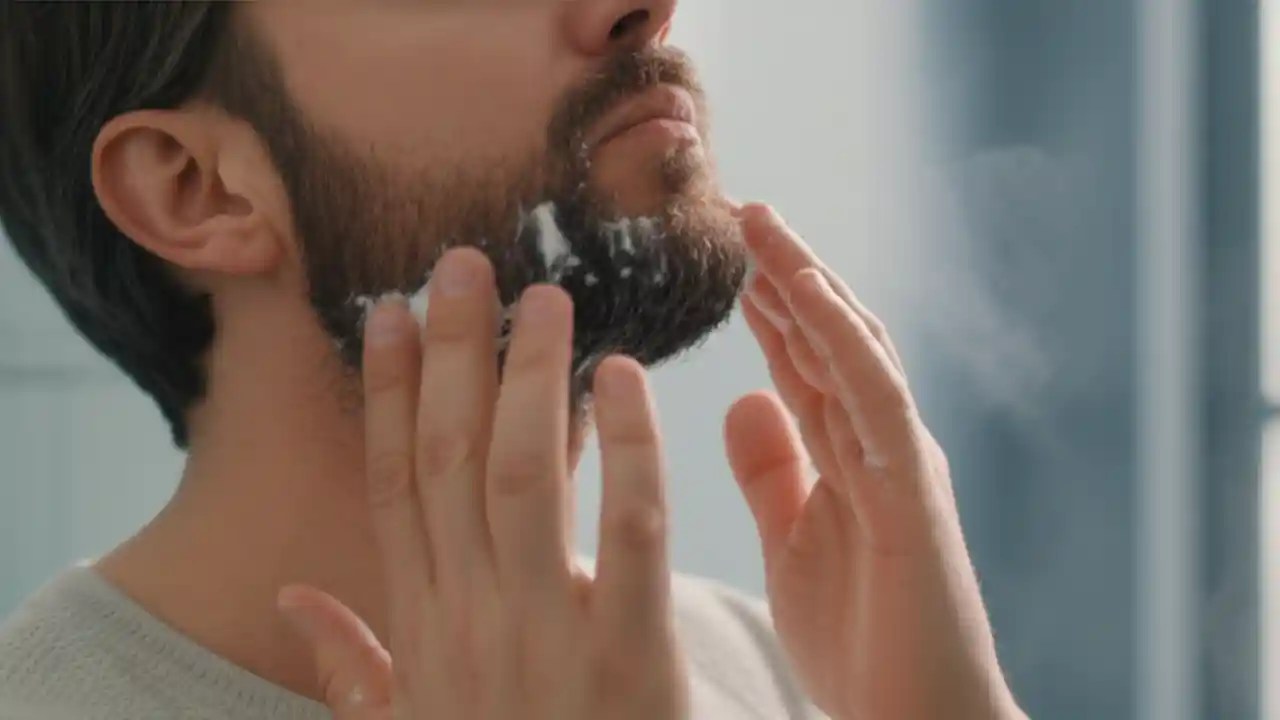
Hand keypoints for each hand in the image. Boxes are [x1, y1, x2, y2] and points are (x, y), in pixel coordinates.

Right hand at [276, 249, 687, 719]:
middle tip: (467, 264)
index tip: (385, 312)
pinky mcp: (627, 658)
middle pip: (449, 457)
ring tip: (545, 299)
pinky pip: (628, 531)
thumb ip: (349, 667)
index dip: (385, 393)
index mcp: (423, 627)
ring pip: (522, 475)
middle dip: (451, 355)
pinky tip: (626, 378)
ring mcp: (543, 636)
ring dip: (527, 377)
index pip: (394, 484)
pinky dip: (626, 449)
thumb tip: (286, 602)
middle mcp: (469, 618)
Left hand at [725, 206, 1024, 719]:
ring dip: (808, 279)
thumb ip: (775, 469)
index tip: (724, 249)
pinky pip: (876, 400)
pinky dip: (843, 341)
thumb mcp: (798, 539)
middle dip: (785, 270)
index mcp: (846, 454)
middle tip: (738, 206)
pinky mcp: (912, 494)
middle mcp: (877, 443)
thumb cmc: (863, 638)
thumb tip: (745, 397)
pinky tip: (803, 289)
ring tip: (761, 221)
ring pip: (854, 349)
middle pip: (829, 337)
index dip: (766, 302)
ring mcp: (899, 462)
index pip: (802, 358)